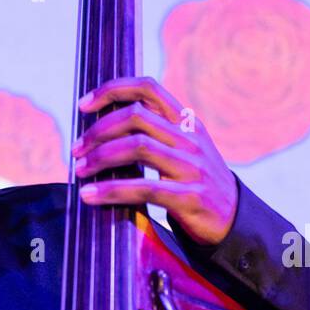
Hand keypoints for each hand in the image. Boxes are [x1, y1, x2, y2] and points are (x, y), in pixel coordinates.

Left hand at [72, 75, 238, 244]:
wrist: (234, 221)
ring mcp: (192, 167)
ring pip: (137, 147)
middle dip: (98, 130)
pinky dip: (110, 190)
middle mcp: (190, 138)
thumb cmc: (196, 184)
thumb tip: (105, 129)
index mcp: (186, 122)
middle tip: (75, 149)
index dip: (112, 90)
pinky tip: (89, 196)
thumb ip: (156, 134)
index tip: (83, 105)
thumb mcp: (184, 150)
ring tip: (80, 170)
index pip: (147, 88)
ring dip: (100, 157)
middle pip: (135, 116)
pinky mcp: (190, 197)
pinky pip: (143, 188)